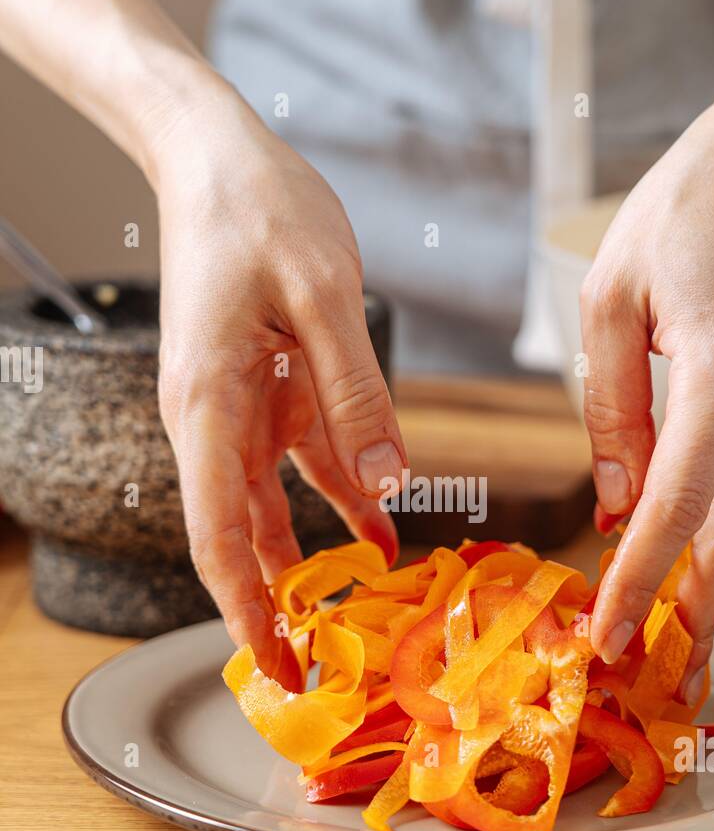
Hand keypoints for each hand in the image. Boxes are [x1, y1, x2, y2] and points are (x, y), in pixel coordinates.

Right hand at [153, 86, 405, 677]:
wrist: (217, 155)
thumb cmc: (259, 208)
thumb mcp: (324, 295)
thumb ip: (355, 394)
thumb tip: (388, 484)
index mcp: (208, 406)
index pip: (218, 535)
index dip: (244, 610)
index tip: (274, 668)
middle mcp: (212, 419)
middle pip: (238, 538)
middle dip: (272, 608)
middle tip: (313, 675)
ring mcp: (238, 407)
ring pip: (269, 508)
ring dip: (304, 564)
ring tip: (346, 622)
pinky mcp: (266, 388)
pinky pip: (302, 460)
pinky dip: (338, 498)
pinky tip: (377, 533)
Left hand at [581, 16, 713, 701]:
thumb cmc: (694, 205)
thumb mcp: (612, 296)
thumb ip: (609, 405)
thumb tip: (614, 495)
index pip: (674, 508)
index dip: (638, 583)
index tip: (608, 641)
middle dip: (693, 618)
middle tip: (658, 684)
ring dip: (704, 579)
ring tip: (660, 638)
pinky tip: (675, 546)